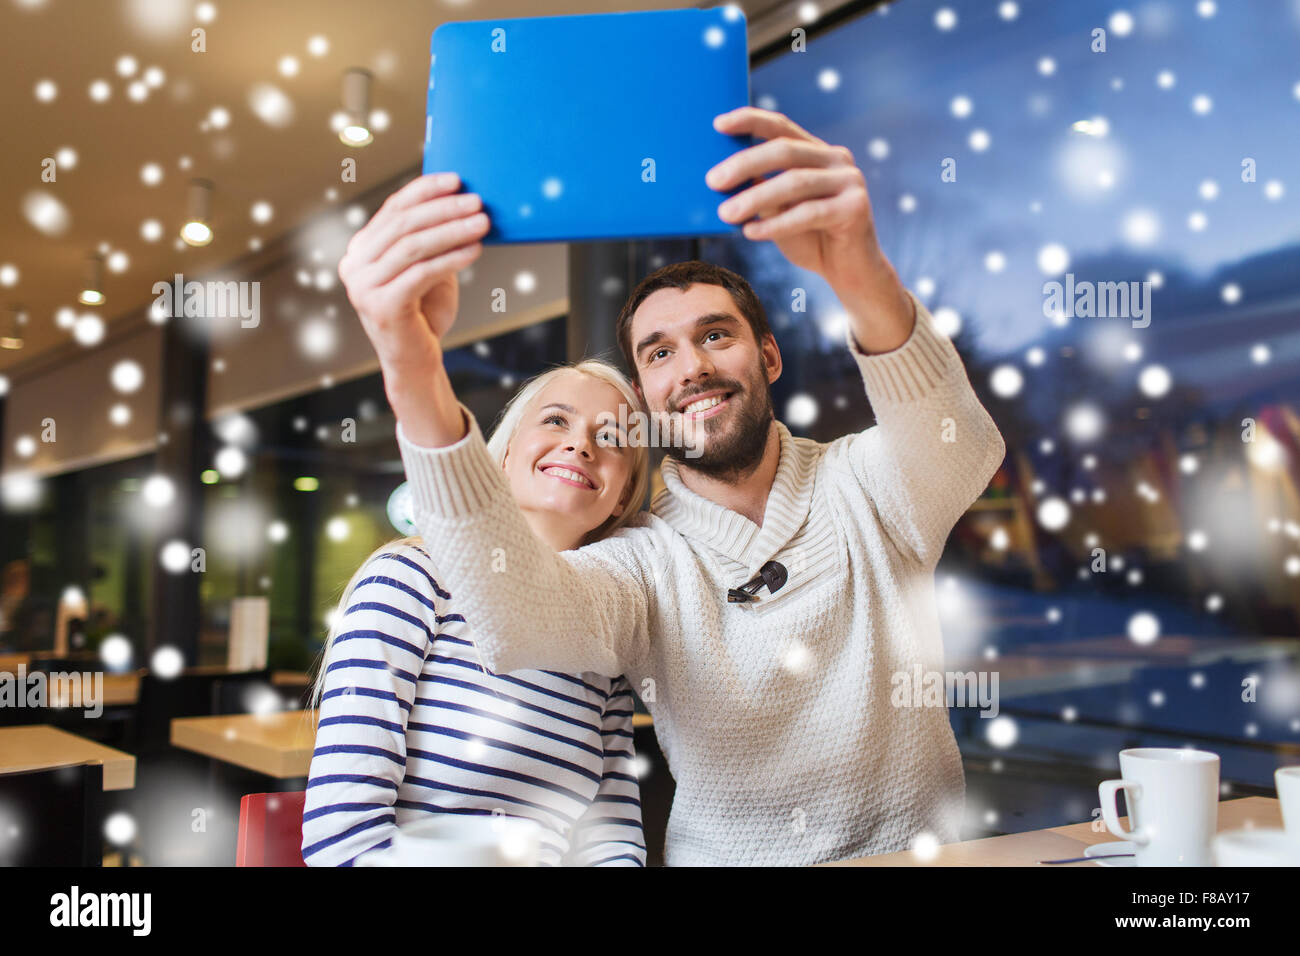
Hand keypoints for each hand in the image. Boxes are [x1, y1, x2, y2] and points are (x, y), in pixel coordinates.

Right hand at [339, 172, 489, 381]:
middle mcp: (354, 265)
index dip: (425, 190)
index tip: (456, 180)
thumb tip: (460, 199)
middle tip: (477, 203)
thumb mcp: (427, 267)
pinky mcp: (381, 306)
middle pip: (403, 224)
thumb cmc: (424, 312)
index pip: (393, 209)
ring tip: (482, 224)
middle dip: (444, 209)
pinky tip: (474, 250)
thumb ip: (431, 238)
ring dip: (452, 231)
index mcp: (361, 250)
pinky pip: (421, 272)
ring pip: (412, 246)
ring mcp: (363, 286)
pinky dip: (451, 258)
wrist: (416, 361)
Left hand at [707, 107, 883, 286]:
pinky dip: (776, 224)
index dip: (750, 120)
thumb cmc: (810, 238)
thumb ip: (760, 190)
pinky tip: (751, 232)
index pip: (782, 127)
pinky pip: (809, 213)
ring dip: (755, 197)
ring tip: (726, 213)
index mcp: (817, 152)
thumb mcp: (777, 211)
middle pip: (785, 151)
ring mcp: (850, 181)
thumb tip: (721, 179)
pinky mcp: (856, 208)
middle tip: (712, 181)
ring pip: (795, 182)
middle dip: (745, 164)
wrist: (850, 272)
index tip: (717, 124)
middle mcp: (836, 159)